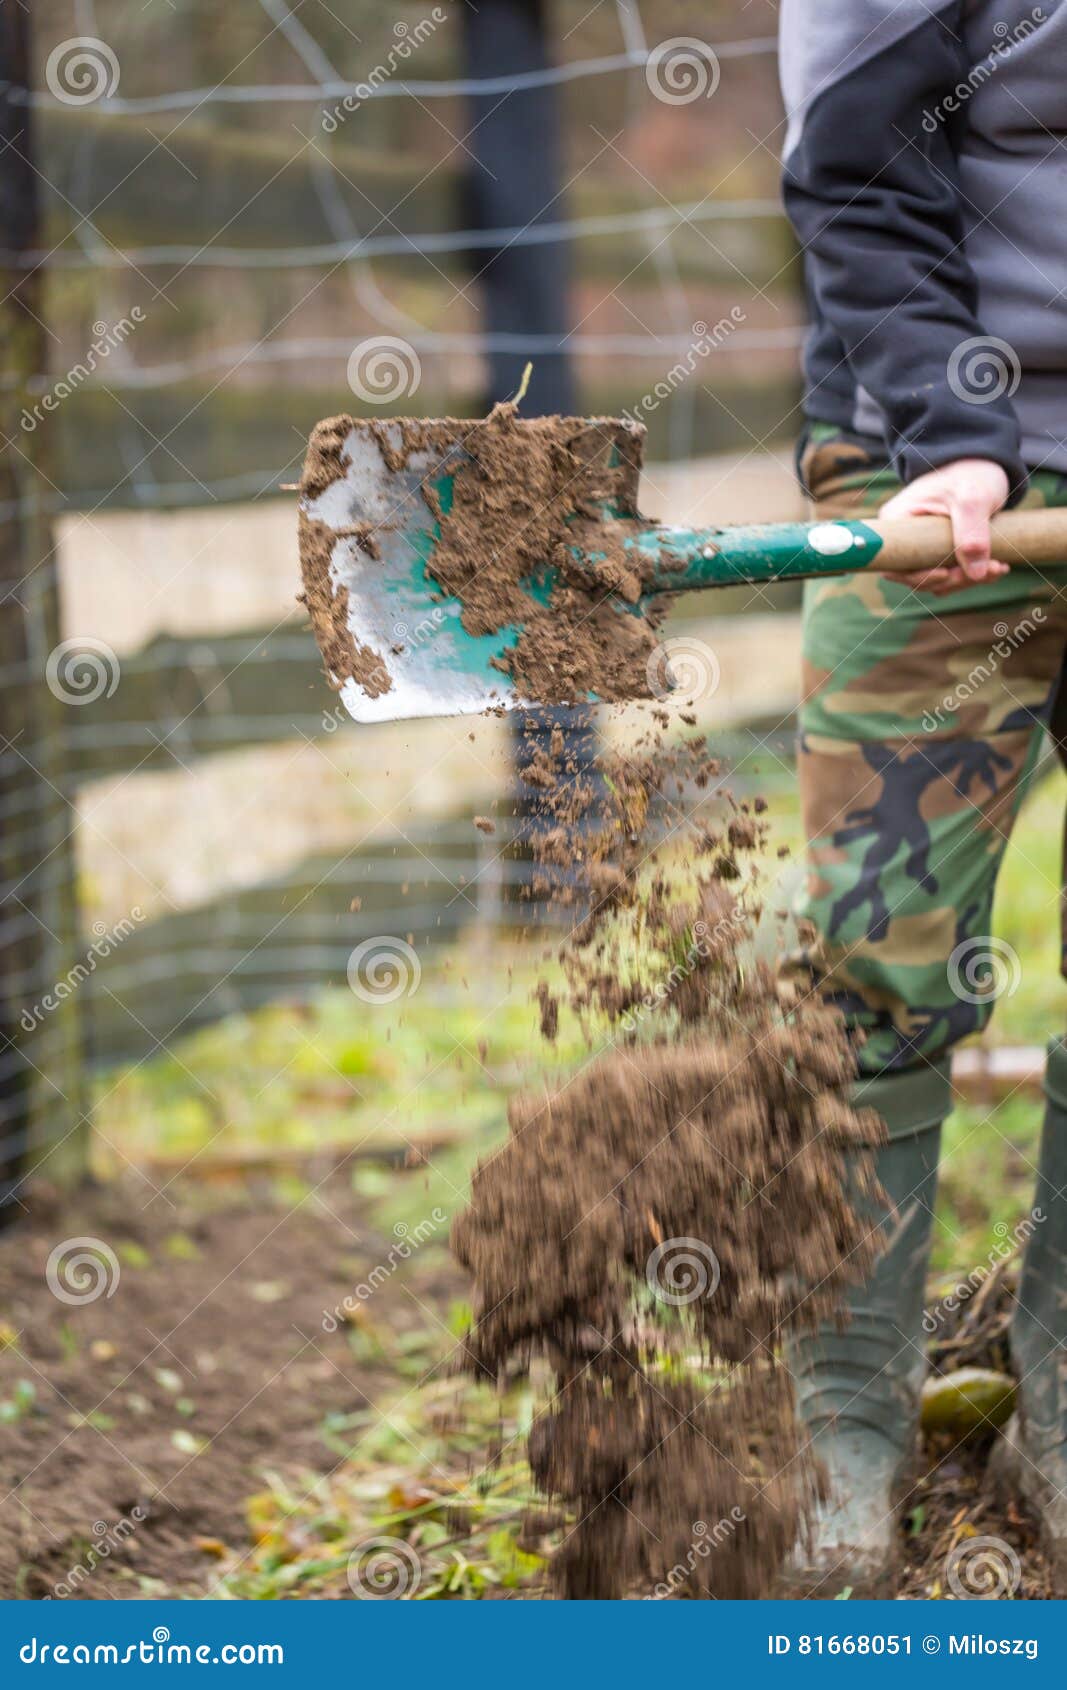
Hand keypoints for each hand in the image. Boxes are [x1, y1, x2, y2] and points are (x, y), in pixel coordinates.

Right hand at [879, 458, 1011, 595]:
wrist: (984, 462)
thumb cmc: (971, 473)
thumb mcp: (972, 499)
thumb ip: (972, 534)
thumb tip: (975, 574)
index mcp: (898, 523)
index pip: (896, 565)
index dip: (919, 577)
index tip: (947, 573)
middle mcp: (905, 538)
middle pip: (918, 577)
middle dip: (955, 579)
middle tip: (991, 569)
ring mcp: (921, 546)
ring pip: (937, 579)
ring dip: (968, 580)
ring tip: (998, 567)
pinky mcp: (939, 551)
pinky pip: (950, 574)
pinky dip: (972, 575)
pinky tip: (996, 566)